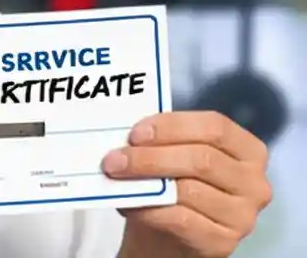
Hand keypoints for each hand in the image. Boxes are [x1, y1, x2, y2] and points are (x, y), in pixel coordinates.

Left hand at [106, 110, 272, 257]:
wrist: (169, 234)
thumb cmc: (174, 185)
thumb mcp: (175, 156)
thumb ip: (163, 142)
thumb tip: (129, 135)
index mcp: (249, 151)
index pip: (215, 127)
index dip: (173, 126)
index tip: (135, 133)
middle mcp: (254, 183)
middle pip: (202, 159)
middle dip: (151, 156)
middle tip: (114, 159)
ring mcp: (243, 216)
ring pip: (189, 190)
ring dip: (145, 181)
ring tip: (117, 177)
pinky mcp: (223, 242)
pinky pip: (181, 219)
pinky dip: (149, 208)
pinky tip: (129, 203)